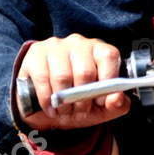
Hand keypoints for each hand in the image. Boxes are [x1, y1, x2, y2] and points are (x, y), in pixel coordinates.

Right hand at [16, 34, 130, 132]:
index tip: (100, 101)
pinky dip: (47, 99)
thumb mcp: (101, 108)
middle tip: (79, 110)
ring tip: (64, 111)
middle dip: (82, 99)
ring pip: (62, 76)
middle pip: (85, 71)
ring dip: (64, 102)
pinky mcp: (36, 53)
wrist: (47, 105)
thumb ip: (116, 105)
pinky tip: (51, 108)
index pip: (109, 56)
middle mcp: (79, 43)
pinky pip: (42, 78)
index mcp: (99, 50)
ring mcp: (56, 46)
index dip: (107, 81)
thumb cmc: (78, 102)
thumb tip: (117, 98)